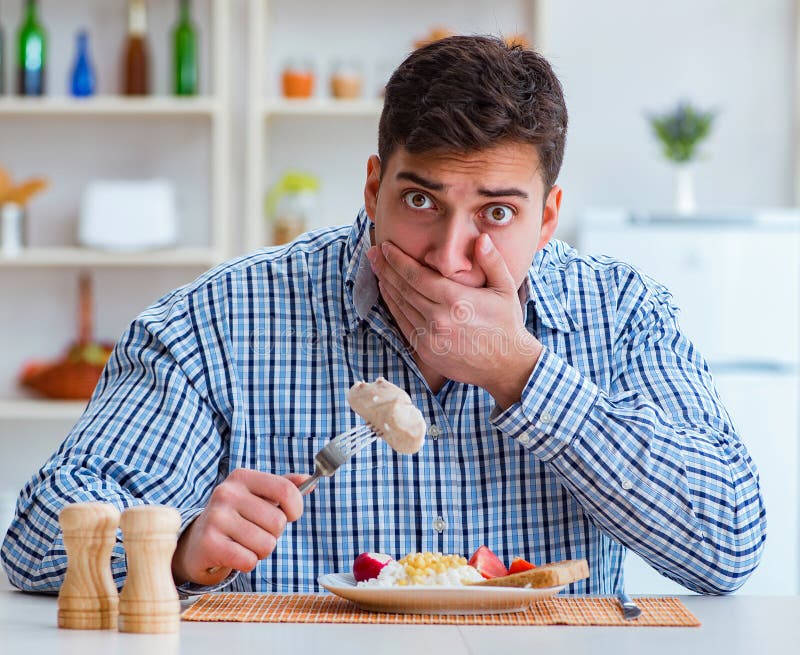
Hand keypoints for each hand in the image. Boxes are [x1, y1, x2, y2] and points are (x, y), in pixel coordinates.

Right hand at [171, 469, 308, 585]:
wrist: (196, 543)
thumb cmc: (236, 518)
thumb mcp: (257, 497)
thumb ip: (284, 488)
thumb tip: (310, 482)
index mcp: (242, 477)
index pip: (286, 490)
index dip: (295, 508)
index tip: (290, 516)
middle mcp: (227, 493)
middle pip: (278, 522)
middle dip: (274, 534)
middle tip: (255, 532)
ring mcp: (216, 517)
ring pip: (266, 544)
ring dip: (260, 551)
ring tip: (243, 543)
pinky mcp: (209, 543)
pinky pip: (249, 561)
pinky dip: (247, 563)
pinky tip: (233, 554)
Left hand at [368, 234, 542, 407]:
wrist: (506, 365)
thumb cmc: (506, 324)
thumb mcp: (506, 289)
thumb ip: (492, 261)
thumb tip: (482, 238)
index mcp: (456, 300)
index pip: (416, 275)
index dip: (397, 260)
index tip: (386, 247)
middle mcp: (439, 318)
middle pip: (403, 288)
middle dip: (385, 269)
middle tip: (372, 254)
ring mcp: (430, 336)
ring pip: (399, 306)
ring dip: (386, 286)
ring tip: (377, 269)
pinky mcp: (425, 350)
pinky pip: (402, 324)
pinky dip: (393, 307)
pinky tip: (388, 294)